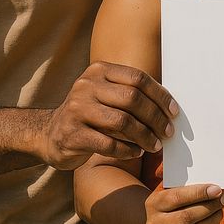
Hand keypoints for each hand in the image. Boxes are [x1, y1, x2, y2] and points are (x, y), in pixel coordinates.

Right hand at [39, 62, 177, 169]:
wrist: (49, 134)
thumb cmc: (89, 114)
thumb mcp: (106, 94)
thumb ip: (131, 93)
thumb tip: (170, 106)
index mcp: (99, 70)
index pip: (138, 78)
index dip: (160, 95)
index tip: (174, 112)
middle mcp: (86, 85)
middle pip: (132, 99)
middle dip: (155, 117)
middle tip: (167, 132)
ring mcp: (76, 109)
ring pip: (122, 122)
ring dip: (145, 136)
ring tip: (155, 145)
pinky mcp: (71, 134)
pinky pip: (109, 143)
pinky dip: (128, 150)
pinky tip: (137, 153)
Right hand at [145, 183, 223, 223]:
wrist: (160, 222)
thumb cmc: (172, 202)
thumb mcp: (173, 191)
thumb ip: (189, 188)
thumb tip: (213, 188)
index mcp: (154, 204)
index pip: (177, 198)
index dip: (199, 193)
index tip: (216, 190)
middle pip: (186, 217)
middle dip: (209, 207)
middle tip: (223, 199)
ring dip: (212, 220)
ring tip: (219, 210)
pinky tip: (214, 222)